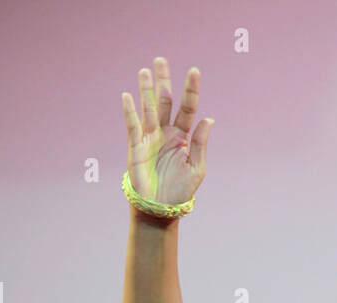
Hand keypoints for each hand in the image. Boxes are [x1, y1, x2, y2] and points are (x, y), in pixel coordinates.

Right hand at [122, 58, 212, 207]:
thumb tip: (208, 118)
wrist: (160, 209)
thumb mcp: (196, 168)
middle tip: (161, 60)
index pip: (188, 108)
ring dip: (146, 90)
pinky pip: (132, 126)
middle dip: (163, 81)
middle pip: (164, 102)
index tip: (194, 71)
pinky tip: (128, 95)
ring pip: (148, 109)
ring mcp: (149, 138)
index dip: (191, 90)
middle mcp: (165, 133)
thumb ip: (200, 143)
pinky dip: (130, 111)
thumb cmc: (180, 191)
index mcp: (183, 137)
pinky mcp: (135, 147)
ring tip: (145, 71)